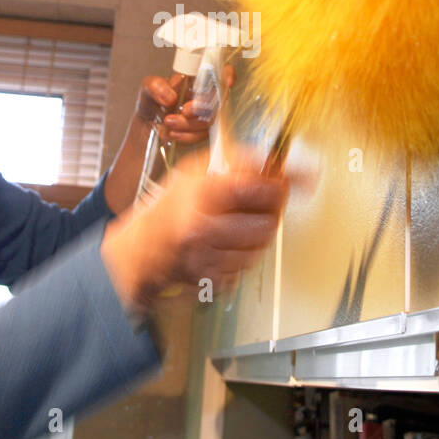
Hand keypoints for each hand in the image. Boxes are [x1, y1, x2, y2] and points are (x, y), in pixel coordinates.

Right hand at [100, 146, 286, 313]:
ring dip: (259, 232)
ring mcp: (210, 258)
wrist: (142, 251)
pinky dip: (245, 254)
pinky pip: (248, 265)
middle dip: (272, 209)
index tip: (297, 178)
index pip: (260, 187)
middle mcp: (205, 229)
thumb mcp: (194, 171)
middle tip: (265, 201)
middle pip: (268, 221)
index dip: (283, 181)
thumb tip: (273, 159)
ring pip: (262, 245)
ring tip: (242, 222)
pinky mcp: (215, 279)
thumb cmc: (168, 209)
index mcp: (201, 196)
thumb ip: (234, 163)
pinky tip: (229, 243)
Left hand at [134, 65, 235, 144]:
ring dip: (189, 124)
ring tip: (168, 123)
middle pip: (217, 99)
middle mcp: (204, 95)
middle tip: (184, 111)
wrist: (145, 128)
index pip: (219, 71)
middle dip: (202, 106)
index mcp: (195, 79)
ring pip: (210, 119)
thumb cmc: (151, 103)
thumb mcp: (147, 89)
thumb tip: (172, 97)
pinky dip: (187, 136)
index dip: (227, 74)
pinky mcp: (201, 133)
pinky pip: (202, 136)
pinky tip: (172, 134)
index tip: (227, 83)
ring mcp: (205, 115)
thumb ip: (156, 86)